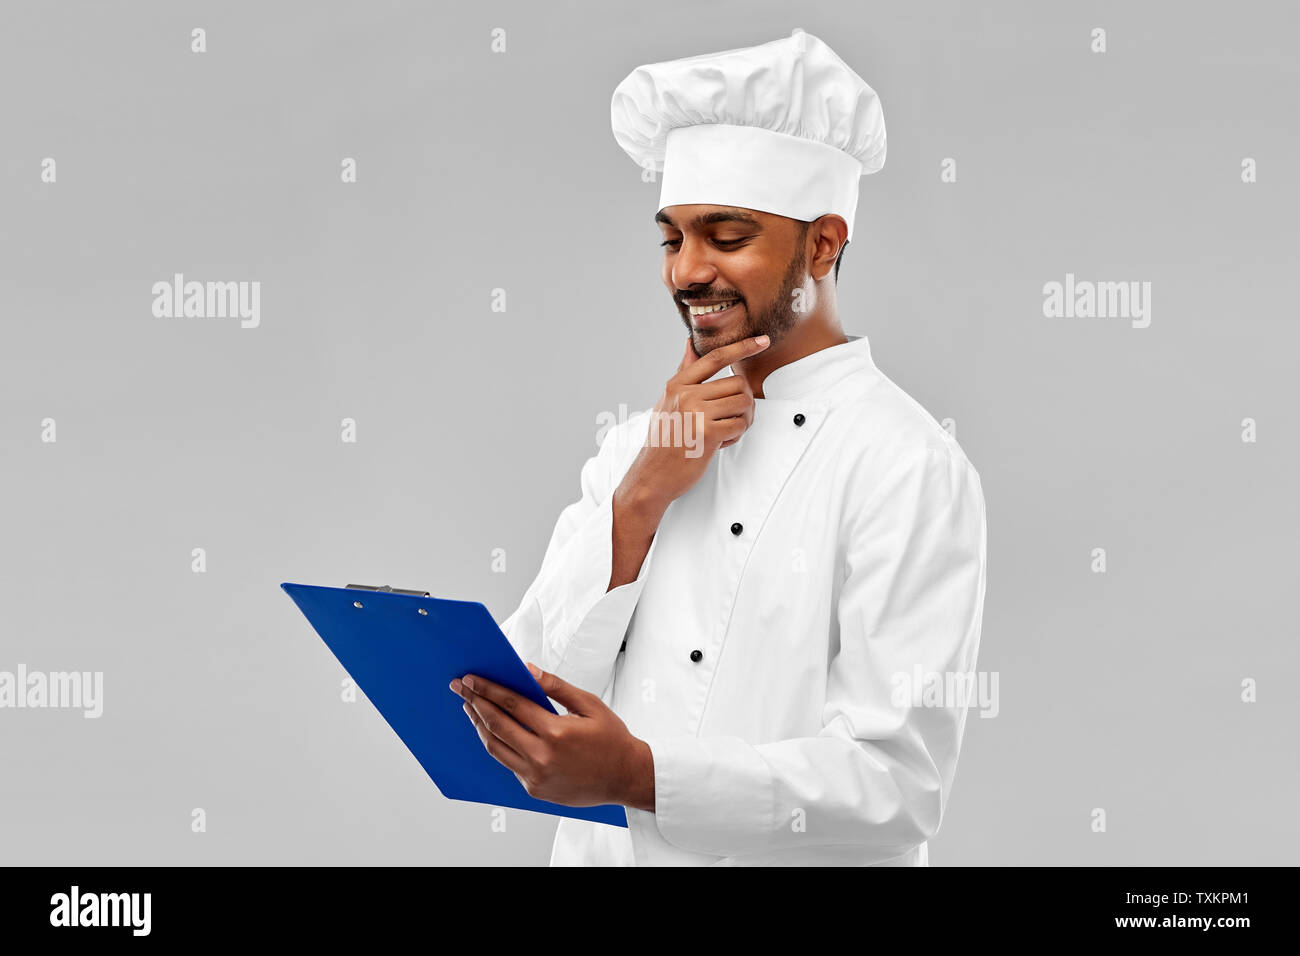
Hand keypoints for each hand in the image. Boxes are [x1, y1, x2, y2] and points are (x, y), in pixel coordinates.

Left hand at [450, 664, 654, 810]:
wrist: (625, 777)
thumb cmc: (611, 739)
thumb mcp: (589, 705)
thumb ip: (556, 686)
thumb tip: (527, 670)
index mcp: (556, 732)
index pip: (512, 705)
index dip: (488, 689)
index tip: (471, 678)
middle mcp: (542, 757)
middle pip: (496, 725)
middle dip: (474, 702)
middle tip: (459, 688)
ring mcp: (535, 776)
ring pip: (495, 747)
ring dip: (479, 725)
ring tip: (470, 708)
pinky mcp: (534, 789)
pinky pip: (508, 763)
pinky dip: (497, 744)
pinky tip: (492, 731)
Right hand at [618, 333, 769, 509]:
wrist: (652, 475)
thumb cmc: (664, 440)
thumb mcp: (667, 402)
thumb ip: (683, 373)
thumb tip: (690, 344)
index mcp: (677, 385)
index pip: (715, 357)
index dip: (743, 346)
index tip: (763, 340)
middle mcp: (685, 395)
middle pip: (737, 383)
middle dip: (743, 402)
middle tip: (732, 418)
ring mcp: (695, 413)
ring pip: (743, 403)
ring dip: (743, 419)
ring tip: (726, 430)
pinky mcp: (707, 433)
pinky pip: (740, 425)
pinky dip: (736, 436)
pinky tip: (720, 443)